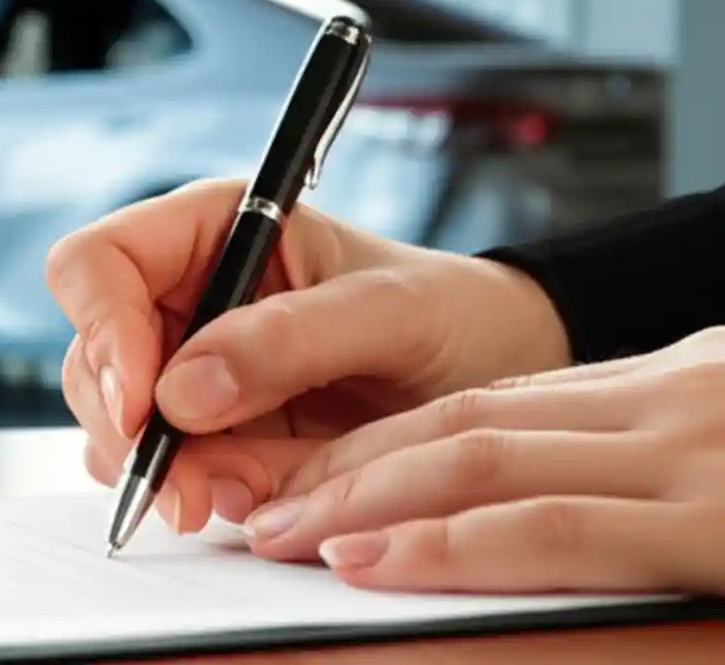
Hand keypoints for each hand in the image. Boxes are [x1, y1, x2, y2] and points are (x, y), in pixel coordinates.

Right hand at [45, 179, 569, 532]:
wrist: (500, 377)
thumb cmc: (456, 314)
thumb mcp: (392, 312)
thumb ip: (289, 339)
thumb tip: (179, 392)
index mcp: (216, 231)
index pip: (99, 264)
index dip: (102, 330)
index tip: (143, 405)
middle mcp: (189, 298)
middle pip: (93, 358)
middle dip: (134, 429)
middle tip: (192, 489)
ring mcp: (191, 370)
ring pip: (119, 426)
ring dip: (171, 471)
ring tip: (255, 488)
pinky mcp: (211, 434)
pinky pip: (165, 470)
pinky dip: (198, 493)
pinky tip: (257, 491)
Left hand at [247, 327, 724, 594]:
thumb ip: (638, 452)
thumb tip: (526, 490)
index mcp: (661, 385)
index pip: (489, 405)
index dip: (381, 444)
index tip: (307, 477)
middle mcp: (661, 403)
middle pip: (460, 421)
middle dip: (347, 467)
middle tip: (263, 504)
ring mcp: (685, 456)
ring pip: (479, 458)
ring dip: (363, 496)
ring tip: (280, 530)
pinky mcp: (712, 524)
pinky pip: (551, 529)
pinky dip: (447, 543)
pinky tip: (368, 558)